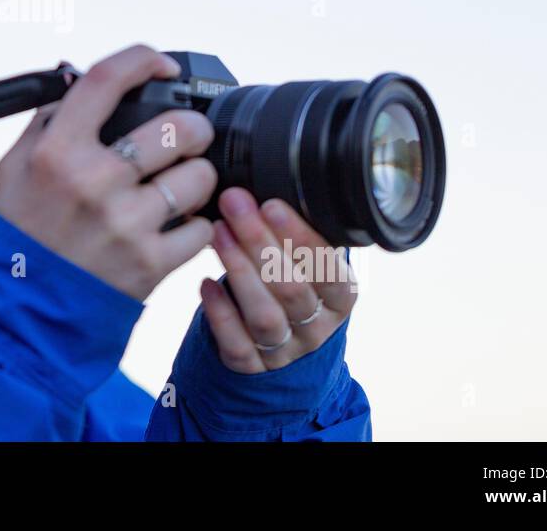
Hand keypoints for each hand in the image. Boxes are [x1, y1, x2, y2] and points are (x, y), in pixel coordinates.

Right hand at [0, 43, 215, 301]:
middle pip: (178, 128)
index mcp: (57, 150)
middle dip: (192, 128)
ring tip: (180, 186)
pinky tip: (175, 227)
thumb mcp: (15, 167)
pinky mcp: (150, 263)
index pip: (107, 79)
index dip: (144, 59)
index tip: (162, 65)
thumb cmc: (20, 230)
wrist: (21, 308)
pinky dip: (196, 226)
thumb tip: (78, 79)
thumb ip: (48, 121)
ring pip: (199, 177)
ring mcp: (125, 223)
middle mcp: (94, 181)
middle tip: (188, 138)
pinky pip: (202, 228)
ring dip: (196, 177)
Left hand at [200, 186, 357, 373]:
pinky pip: (237, 346)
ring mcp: (286, 351)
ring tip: (216, 232)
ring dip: (239, 270)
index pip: (329, 269)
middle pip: (292, 288)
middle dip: (259, 241)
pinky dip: (220, 314)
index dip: (301, 238)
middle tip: (233, 202)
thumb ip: (296, 234)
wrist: (279, 345)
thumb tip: (270, 178)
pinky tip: (206, 284)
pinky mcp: (253, 368)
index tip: (271, 203)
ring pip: (265, 316)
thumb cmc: (290, 283)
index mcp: (340, 296)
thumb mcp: (306, 262)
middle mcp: (317, 326)